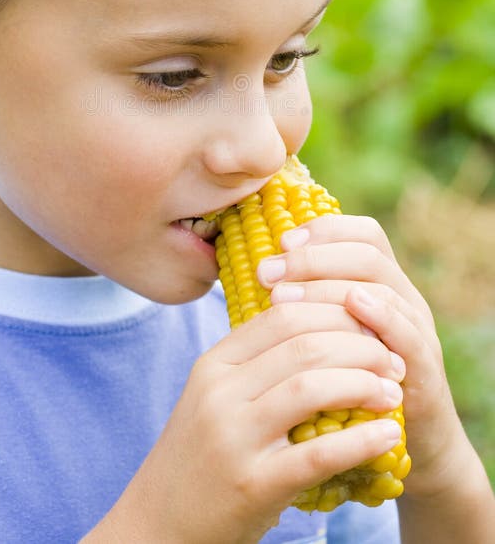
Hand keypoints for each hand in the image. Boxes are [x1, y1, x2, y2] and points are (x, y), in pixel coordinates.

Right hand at [114, 300, 407, 543]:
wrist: (156, 526)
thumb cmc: (198, 459)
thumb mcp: (214, 398)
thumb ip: (255, 363)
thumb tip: (318, 329)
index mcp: (214, 363)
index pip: (284, 313)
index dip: (336, 313)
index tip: (370, 326)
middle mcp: (220, 391)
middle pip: (304, 343)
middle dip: (360, 346)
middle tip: (391, 360)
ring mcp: (233, 437)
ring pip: (311, 387)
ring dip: (363, 383)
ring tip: (392, 391)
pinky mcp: (251, 484)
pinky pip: (318, 453)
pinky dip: (361, 440)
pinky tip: (387, 433)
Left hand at [258, 214, 464, 496]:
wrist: (393, 446)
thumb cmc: (344, 385)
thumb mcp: (324, 337)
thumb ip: (301, 304)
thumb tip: (252, 270)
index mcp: (378, 284)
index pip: (361, 234)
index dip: (323, 230)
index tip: (281, 241)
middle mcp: (402, 299)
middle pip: (367, 254)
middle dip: (313, 258)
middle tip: (268, 272)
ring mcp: (417, 331)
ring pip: (382, 288)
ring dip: (329, 287)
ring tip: (284, 297)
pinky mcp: (425, 370)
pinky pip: (407, 333)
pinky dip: (380, 316)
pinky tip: (351, 306)